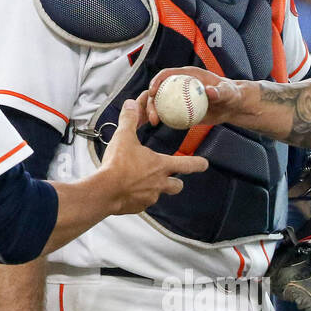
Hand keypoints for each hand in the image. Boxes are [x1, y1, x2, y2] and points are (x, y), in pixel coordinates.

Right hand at [99, 96, 208, 212]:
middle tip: (172, 178)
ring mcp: (150, 197)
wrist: (105, 191)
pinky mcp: (138, 207)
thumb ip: (130, 120)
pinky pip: (143, 202)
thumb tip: (132, 104)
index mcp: (161, 165)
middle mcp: (159, 183)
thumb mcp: (124, 137)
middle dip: (177, 181)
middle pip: (177, 185)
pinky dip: (138, 197)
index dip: (198, 164)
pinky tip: (128, 192)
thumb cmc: (118, 164)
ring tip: (143, 183)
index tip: (204, 164)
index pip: (187, 164)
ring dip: (155, 189)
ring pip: (159, 194)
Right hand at [144, 67, 245, 126]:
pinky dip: (163, 119)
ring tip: (154, 122)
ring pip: (161, 103)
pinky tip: (159, 127)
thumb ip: (219, 92)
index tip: (152, 92)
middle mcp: (180, 85)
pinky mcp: (181, 109)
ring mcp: (179, 98)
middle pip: (160, 90)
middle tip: (153, 114)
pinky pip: (169, 113)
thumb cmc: (231, 94)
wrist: (232, 107)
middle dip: (150, 100)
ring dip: (153, 111)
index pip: (167, 74)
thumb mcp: (227, 92)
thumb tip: (209, 92)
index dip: (156, 81)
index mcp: (188, 75)